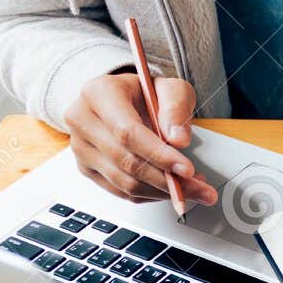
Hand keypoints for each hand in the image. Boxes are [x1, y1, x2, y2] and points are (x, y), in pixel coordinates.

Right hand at [63, 73, 214, 205]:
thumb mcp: (170, 88)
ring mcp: (80, 147)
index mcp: (99, 93)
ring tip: (192, 188)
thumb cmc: (145, 93)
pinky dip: (151, 195)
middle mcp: (82, 120)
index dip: (159, 155)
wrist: (124, 99)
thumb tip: (179, 140)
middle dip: (168, 181)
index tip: (187, 169)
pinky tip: (171, 188)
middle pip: (126, 162)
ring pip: (125, 183)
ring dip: (163, 191)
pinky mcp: (86, 168)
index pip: (127, 132)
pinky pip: (122, 192)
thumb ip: (176, 107)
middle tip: (201, 189)